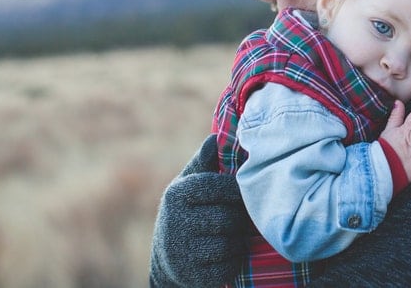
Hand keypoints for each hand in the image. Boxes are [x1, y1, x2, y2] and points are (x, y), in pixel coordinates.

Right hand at [149, 134, 247, 286]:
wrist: (169, 257)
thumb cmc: (189, 211)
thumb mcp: (190, 184)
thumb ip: (205, 161)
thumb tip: (216, 136)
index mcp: (178, 194)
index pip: (222, 187)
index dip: (238, 192)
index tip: (241, 195)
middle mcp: (175, 222)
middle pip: (230, 218)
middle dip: (240, 220)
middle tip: (239, 219)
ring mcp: (181, 252)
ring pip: (231, 244)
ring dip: (238, 241)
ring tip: (231, 236)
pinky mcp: (192, 276)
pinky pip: (229, 266)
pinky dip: (233, 261)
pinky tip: (224, 255)